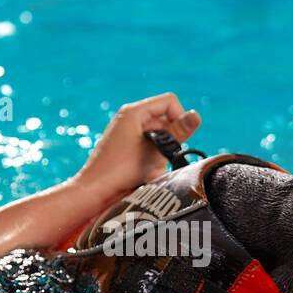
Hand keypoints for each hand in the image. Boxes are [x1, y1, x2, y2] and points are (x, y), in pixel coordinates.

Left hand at [73, 92, 201, 200]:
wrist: (95, 191)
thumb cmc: (122, 170)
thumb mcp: (155, 151)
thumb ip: (178, 133)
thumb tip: (197, 116)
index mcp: (134, 112)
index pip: (169, 101)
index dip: (180, 117)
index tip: (180, 139)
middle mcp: (129, 117)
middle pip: (165, 118)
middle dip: (171, 137)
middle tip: (163, 156)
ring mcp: (127, 131)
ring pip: (158, 133)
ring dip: (162, 149)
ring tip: (152, 166)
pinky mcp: (126, 144)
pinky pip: (148, 144)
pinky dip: (153, 156)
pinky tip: (146, 170)